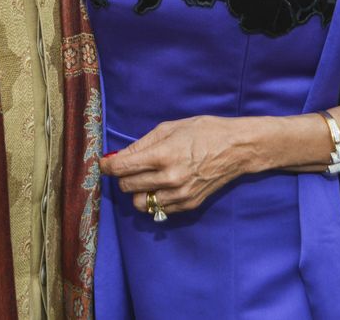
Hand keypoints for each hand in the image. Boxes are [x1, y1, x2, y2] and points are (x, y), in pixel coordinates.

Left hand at [99, 116, 258, 215]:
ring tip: (144, 179)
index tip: (103, 164)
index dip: (107, 167)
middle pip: (128, 187)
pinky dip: (154, 199)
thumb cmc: (203, 131)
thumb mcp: (169, 128)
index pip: (123, 168)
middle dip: (122, 178)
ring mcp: (180, 194)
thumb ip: (141, 144)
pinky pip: (159, 209)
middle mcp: (169, 178)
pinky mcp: (188, 204)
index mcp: (163, 155)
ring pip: (141, 204)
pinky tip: (160, 186)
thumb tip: (119, 156)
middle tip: (126, 168)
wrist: (236, 148)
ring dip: (137, 192)